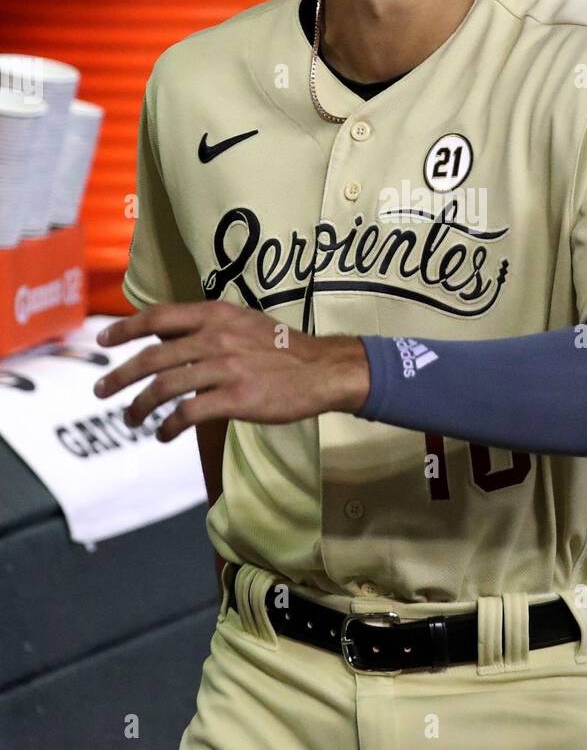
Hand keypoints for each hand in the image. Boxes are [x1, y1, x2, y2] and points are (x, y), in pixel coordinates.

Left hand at [92, 301, 370, 441]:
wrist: (322, 370)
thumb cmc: (283, 348)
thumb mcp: (243, 322)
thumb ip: (207, 326)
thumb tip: (164, 334)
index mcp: (216, 315)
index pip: (159, 317)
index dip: (126, 329)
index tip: (103, 341)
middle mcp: (216, 337)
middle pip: (153, 357)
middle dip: (120, 376)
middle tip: (100, 390)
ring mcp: (226, 368)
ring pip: (165, 388)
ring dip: (139, 406)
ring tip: (131, 420)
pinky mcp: (236, 398)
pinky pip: (188, 414)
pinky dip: (168, 427)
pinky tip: (163, 434)